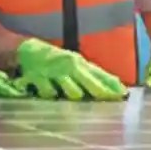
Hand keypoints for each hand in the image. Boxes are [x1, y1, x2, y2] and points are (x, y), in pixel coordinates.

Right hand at [13, 38, 127, 100]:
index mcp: (80, 63)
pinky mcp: (40, 78)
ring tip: (75, 97)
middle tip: (109, 100)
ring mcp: (55, 72)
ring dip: (75, 95)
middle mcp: (70, 66)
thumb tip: (118, 85)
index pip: (100, 75)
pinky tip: (49, 93)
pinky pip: (50, 92)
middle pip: (90, 83)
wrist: (27, 49)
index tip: (123, 93)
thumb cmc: (55, 60)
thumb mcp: (75, 64)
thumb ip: (93, 75)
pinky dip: (51, 94)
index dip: (112, 85)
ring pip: (73, 91)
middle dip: (101, 92)